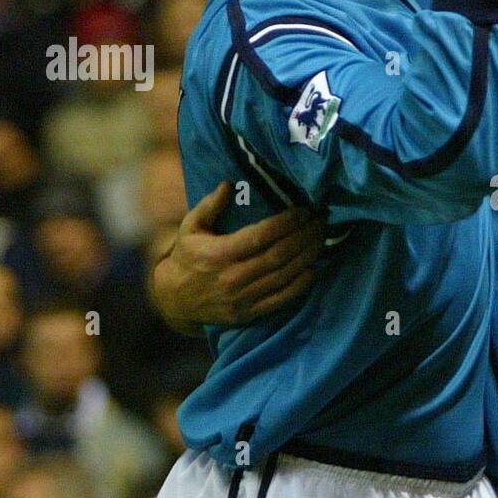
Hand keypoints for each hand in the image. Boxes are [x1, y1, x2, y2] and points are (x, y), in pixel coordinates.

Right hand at [151, 182, 325, 329]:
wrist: (174, 300)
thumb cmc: (186, 258)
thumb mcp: (190, 228)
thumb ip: (209, 205)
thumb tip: (228, 184)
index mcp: (220, 253)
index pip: (261, 235)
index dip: (287, 222)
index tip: (304, 210)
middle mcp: (234, 276)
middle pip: (279, 255)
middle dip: (304, 236)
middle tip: (322, 221)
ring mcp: (243, 298)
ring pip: (284, 275)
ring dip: (307, 256)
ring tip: (322, 239)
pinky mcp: (250, 314)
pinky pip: (281, 299)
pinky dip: (301, 285)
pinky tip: (314, 269)